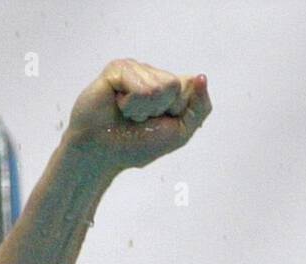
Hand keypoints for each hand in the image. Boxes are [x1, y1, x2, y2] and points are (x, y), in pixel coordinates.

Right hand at [63, 59, 211, 171]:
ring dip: (144, 109)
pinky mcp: (117, 69)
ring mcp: (134, 69)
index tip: (161, 121)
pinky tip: (118, 105)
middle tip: (140, 118)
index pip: (192, 87)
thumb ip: (199, 107)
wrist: (104, 153)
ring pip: (158, 87)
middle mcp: (153, 74)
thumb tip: (201, 77)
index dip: (179, 111)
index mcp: (170, 87)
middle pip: (176, 85)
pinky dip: (131, 104)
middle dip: (161, 109)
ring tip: (128, 113)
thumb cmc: (138, 144)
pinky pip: (140, 87)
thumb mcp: (180, 132)